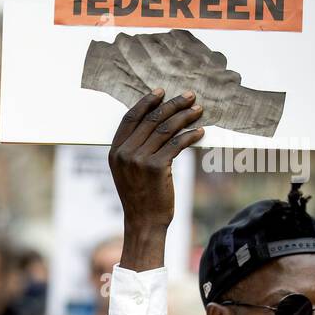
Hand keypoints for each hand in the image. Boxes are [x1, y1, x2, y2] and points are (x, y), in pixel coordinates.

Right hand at [108, 89, 202, 231]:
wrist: (143, 221)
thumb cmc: (139, 196)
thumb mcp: (127, 171)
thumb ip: (134, 148)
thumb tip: (155, 123)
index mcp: (114, 151)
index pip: (130, 118)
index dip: (146, 102)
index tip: (161, 92)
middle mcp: (124, 153)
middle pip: (151, 119)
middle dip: (173, 105)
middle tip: (189, 96)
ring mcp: (139, 160)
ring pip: (166, 129)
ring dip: (185, 116)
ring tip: (198, 110)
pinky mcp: (157, 167)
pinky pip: (177, 144)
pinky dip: (191, 135)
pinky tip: (200, 132)